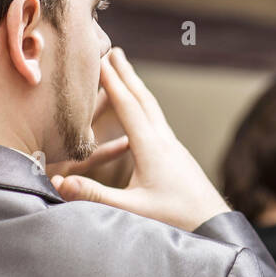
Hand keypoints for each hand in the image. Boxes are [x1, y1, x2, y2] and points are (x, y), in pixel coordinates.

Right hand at [51, 48, 230, 231]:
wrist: (215, 225)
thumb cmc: (176, 218)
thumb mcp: (132, 210)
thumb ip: (95, 195)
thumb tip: (60, 182)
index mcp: (152, 147)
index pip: (128, 107)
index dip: (112, 82)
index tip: (99, 59)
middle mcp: (164, 140)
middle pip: (143, 99)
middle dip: (127, 74)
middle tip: (114, 51)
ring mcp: (174, 146)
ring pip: (152, 108)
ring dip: (137, 87)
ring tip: (126, 73)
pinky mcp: (178, 155)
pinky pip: (158, 121)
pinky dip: (145, 106)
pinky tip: (144, 112)